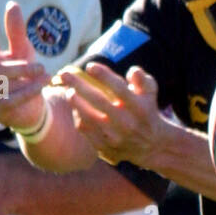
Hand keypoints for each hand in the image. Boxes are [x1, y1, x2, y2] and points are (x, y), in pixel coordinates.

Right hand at [0, 1, 48, 130]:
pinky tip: (43, 85)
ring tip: (45, 73)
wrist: (29, 106)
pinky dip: (28, 92)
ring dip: (26, 80)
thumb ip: (15, 31)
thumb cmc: (22, 73)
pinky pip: (11, 102)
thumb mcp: (21, 51)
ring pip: (3, 88)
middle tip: (40, 65)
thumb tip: (12, 4)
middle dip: (19, 68)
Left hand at [56, 62, 177, 172]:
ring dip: (76, 102)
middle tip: (64, 74)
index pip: (119, 89)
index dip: (104, 76)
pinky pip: (86, 130)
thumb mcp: (150, 94)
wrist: (151, 146)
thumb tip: (132, 71)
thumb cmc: (146, 111)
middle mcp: (127, 123)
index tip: (90, 66)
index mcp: (139, 108)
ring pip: (89, 117)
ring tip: (69, 91)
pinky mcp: (106, 148)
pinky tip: (76, 108)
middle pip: (99, 101)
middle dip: (79, 85)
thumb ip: (142, 79)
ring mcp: (116, 137)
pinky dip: (79, 117)